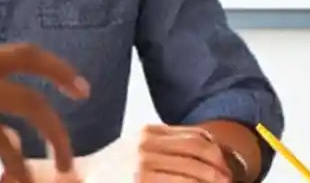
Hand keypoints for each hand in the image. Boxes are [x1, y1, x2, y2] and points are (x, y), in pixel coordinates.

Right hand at [0, 43, 89, 182]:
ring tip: (63, 165)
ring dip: (53, 135)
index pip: (21, 52)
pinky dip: (16, 160)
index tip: (77, 84)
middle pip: (32, 70)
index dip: (55, 65)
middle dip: (66, 84)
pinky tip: (19, 178)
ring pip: (27, 106)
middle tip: (86, 102)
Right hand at [84, 124, 232, 182]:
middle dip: (219, 168)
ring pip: (192, 172)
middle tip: (229, 180)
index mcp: (149, 131)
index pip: (195, 137)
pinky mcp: (141, 182)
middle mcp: (147, 145)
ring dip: (211, 181)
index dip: (216, 151)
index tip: (225, 164)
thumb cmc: (112, 168)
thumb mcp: (137, 144)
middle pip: (198, 153)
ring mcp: (143, 165)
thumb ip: (167, 141)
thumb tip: (208, 146)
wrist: (80, 180)